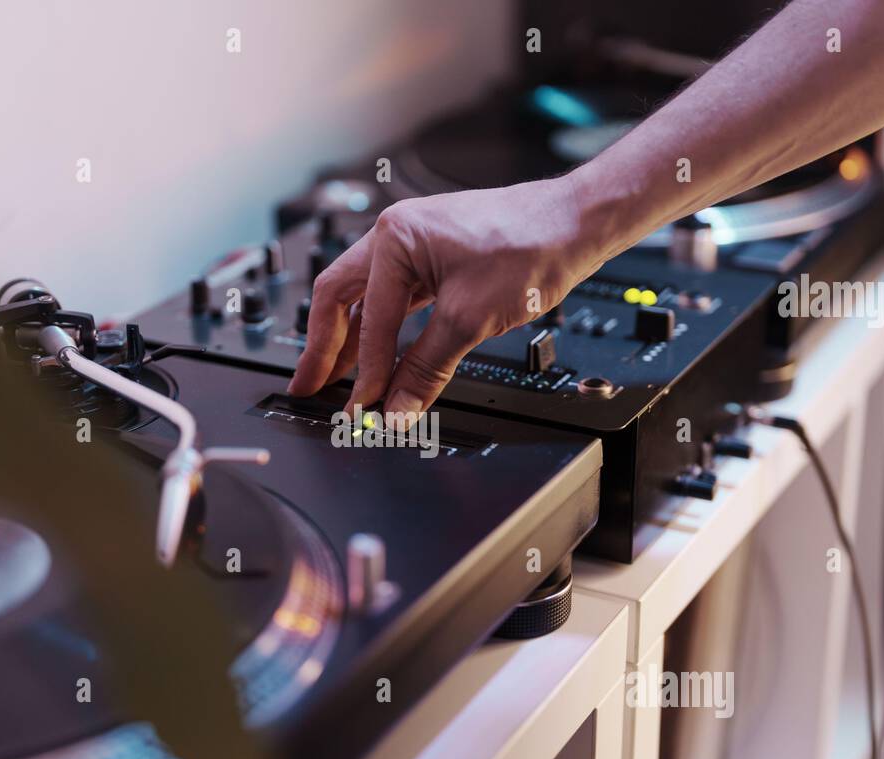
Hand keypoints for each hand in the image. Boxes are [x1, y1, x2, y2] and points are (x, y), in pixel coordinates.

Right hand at [287, 176, 597, 415]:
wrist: (575, 224)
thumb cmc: (530, 245)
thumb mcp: (470, 319)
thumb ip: (426, 368)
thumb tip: (397, 406)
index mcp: (394, 238)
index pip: (368, 319)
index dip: (364, 371)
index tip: (360, 407)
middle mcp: (396, 235)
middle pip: (339, 298)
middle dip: (323, 348)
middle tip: (308, 387)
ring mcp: (414, 246)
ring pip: (365, 300)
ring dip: (350, 341)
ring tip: (337, 379)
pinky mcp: (434, 259)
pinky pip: (395, 300)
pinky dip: (383, 330)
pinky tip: (378, 356)